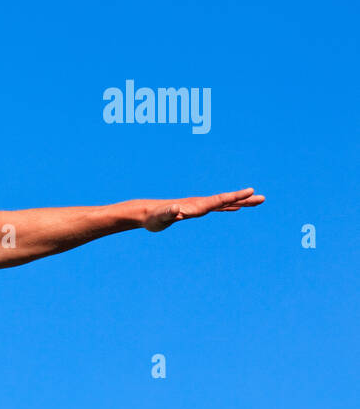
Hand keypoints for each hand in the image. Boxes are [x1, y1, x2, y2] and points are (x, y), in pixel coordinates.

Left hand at [141, 187, 264, 231]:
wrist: (145, 214)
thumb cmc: (152, 217)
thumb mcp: (160, 217)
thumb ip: (168, 212)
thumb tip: (176, 209)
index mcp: (196, 206)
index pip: (219, 200)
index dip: (235, 196)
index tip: (250, 191)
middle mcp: (199, 204)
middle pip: (226, 200)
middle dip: (244, 199)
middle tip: (263, 198)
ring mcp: (198, 206)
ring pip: (223, 204)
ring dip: (240, 202)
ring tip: (256, 201)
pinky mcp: (194, 211)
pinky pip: (216, 208)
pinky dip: (227, 207)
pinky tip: (236, 208)